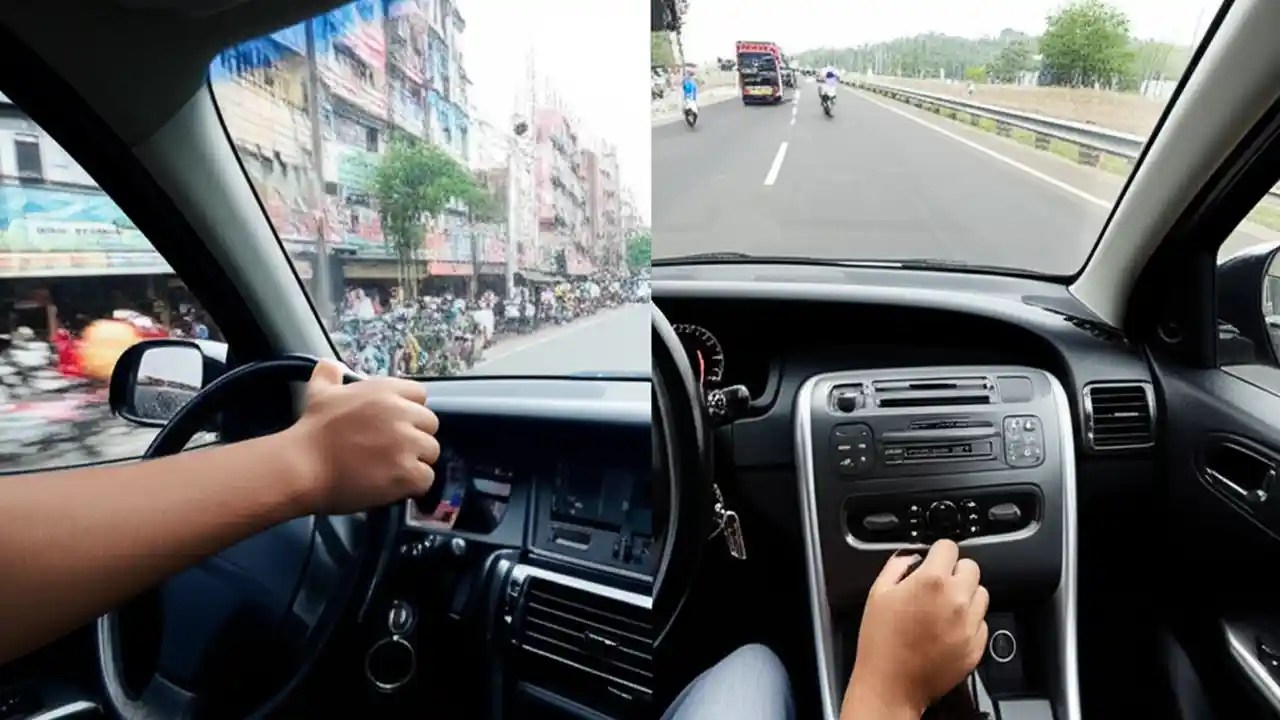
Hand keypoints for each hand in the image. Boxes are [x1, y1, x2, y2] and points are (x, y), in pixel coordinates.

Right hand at [284, 360, 440, 513]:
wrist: (302, 467)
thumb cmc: (311, 432)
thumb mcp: (319, 393)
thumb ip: (328, 375)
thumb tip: (329, 364)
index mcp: (385, 392)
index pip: (420, 395)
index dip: (410, 412)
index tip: (394, 425)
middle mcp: (400, 413)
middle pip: (430, 424)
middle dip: (415, 437)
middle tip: (391, 451)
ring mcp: (406, 443)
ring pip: (431, 452)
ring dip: (415, 462)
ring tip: (391, 470)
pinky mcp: (406, 472)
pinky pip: (426, 478)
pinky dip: (414, 485)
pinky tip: (394, 485)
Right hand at [842, 540, 989, 717]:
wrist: (891, 685)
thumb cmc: (880, 641)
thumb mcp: (878, 593)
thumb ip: (897, 566)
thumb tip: (912, 557)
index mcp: (932, 581)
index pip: (949, 547)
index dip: (938, 552)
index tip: (933, 559)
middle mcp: (957, 599)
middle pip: (971, 568)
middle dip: (954, 571)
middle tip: (937, 585)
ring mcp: (970, 624)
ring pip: (981, 594)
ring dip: (965, 595)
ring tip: (943, 608)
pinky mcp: (976, 646)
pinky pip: (981, 622)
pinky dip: (969, 621)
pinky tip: (947, 629)